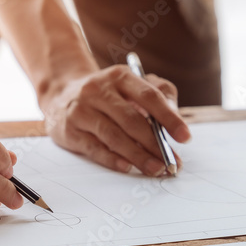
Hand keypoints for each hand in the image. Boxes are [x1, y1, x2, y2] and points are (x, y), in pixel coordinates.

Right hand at [41, 65, 190, 175]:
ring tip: (155, 168)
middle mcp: (98, 90)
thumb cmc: (107, 95)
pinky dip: (112, 159)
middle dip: (154, 143)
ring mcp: (81, 110)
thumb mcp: (132, 86)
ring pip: (113, 136)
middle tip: (171, 161)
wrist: (61, 95)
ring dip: (137, 155)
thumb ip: (160, 96)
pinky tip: (127, 167)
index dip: (169, 117)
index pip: (149, 96)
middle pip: (131, 119)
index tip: (184, 136)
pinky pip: (94, 147)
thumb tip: (175, 121)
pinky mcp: (69, 129)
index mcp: (120, 77)